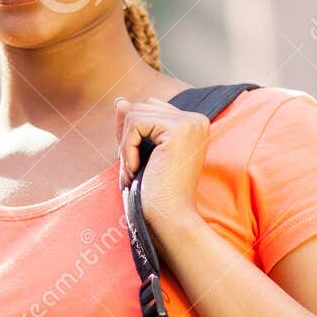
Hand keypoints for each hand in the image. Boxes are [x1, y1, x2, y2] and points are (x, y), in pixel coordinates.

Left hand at [115, 95, 210, 237]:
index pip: (150, 108)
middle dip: (127, 137)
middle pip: (141, 107)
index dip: (132, 133)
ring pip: (136, 113)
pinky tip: (135, 169)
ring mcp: (190, 123)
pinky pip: (136, 123)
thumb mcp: (141, 151)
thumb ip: (132, 124)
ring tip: (133, 170)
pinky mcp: (178, 130)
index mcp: (192, 124)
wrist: (170, 216)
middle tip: (131, 168)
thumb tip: (120, 100)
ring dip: (126, 144)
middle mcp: (196, 119)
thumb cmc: (155, 190)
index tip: (134, 161)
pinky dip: (127, 147)